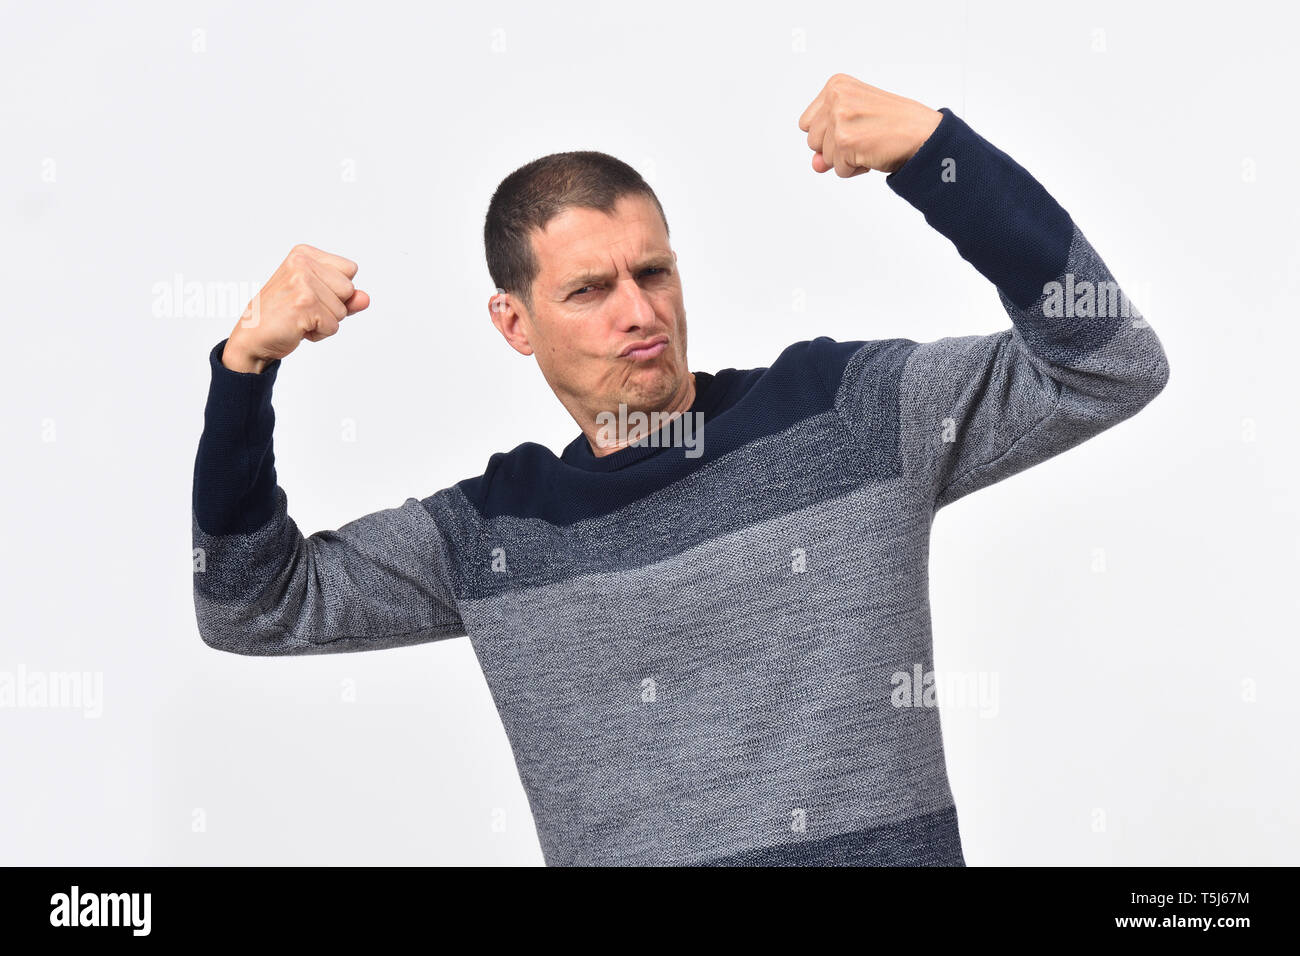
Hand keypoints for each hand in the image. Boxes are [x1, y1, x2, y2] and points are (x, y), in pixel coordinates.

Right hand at [222, 244, 369, 372]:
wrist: (253, 337)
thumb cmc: (284, 315)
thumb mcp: (318, 299)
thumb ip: (345, 297)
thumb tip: (365, 298)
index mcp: (304, 254)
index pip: (350, 270)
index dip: (338, 290)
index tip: (312, 295)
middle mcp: (302, 263)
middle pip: (349, 289)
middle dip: (334, 307)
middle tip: (304, 309)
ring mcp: (302, 282)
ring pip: (343, 310)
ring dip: (325, 322)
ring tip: (300, 318)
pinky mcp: (304, 304)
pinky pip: (333, 326)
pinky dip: (319, 334)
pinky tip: (297, 328)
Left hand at [797, 74, 942, 177]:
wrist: (924, 133)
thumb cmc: (896, 124)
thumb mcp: (856, 121)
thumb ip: (829, 138)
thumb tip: (815, 164)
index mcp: (836, 86)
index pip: (807, 124)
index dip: (828, 134)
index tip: (853, 126)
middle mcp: (836, 98)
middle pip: (812, 141)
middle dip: (835, 148)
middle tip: (865, 136)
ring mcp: (839, 118)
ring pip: (825, 157)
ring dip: (847, 159)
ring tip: (870, 143)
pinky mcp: (845, 140)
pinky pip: (840, 170)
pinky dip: (856, 169)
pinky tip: (873, 153)